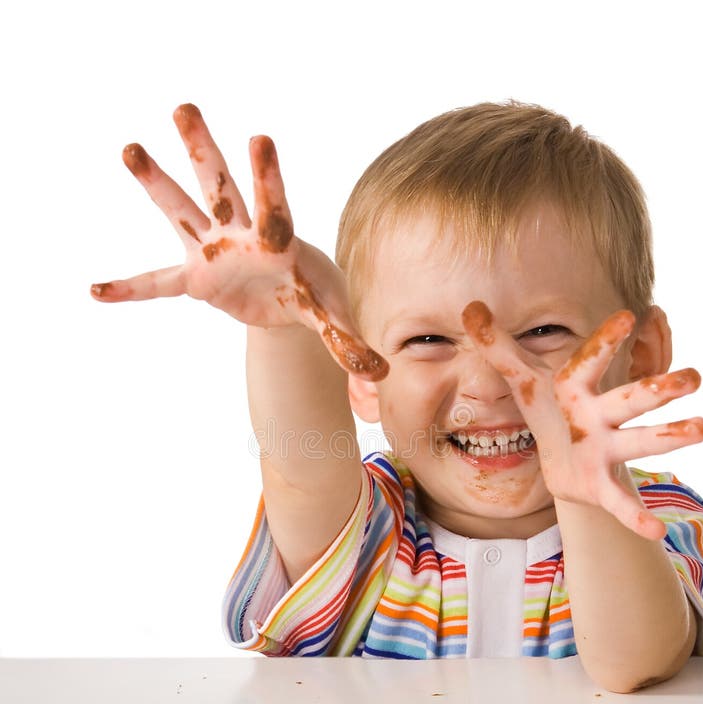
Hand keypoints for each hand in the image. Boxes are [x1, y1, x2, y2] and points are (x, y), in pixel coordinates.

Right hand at [91, 104, 386, 379]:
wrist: (292, 298)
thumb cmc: (315, 294)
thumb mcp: (331, 316)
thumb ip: (349, 341)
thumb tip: (380, 373)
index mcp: (279, 240)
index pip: (273, 205)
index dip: (268, 177)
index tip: (260, 139)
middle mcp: (241, 234)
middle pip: (221, 186)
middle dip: (205, 149)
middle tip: (184, 107)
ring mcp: (214, 251)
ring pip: (182, 210)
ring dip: (157, 182)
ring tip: (130, 149)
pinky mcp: (196, 277)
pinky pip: (158, 284)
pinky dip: (131, 290)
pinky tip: (97, 291)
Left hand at [461, 302, 702, 539]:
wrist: (562, 463)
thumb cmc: (548, 409)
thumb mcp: (520, 379)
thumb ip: (497, 346)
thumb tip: (471, 308)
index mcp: (576, 388)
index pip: (590, 361)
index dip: (605, 342)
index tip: (626, 317)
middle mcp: (599, 415)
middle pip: (630, 400)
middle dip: (659, 389)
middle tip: (694, 377)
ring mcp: (605, 449)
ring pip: (639, 442)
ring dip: (669, 437)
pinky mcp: (601, 484)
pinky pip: (619, 501)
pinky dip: (634, 516)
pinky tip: (655, 531)